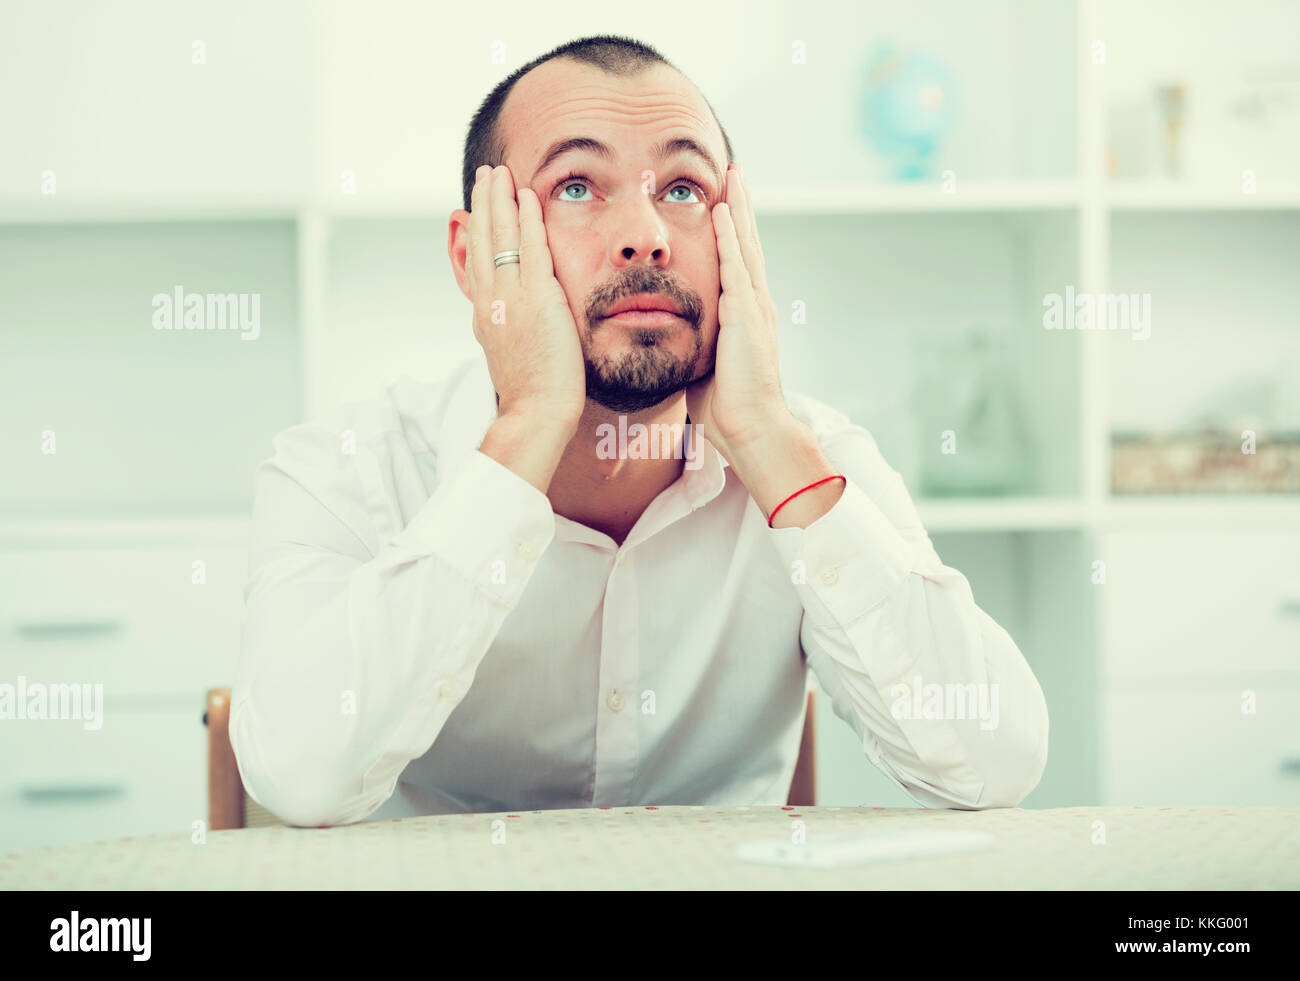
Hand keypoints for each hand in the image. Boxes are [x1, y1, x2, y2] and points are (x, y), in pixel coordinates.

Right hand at [466, 164, 585, 433]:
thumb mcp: (506, 355)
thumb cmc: (530, 395)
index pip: (475, 260)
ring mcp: (511, 298)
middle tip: (486, 173)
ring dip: (501, 199)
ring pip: (501, 237)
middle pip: (481, 239)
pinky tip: (529, 196)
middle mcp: (491, 300)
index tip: (475, 205)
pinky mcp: (538, 300)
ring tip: (501, 172)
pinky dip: (528, 219)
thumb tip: (499, 315)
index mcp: (483, 313)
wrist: (534, 413)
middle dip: (483, 203)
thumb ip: (502, 328)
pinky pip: (532, 249)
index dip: (474, 228)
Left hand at [685, 163, 788, 464]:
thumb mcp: (704, 362)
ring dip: (740, 208)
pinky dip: (730, 237)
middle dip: (742, 206)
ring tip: (733, 175)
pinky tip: (722, 211)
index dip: (733, 230)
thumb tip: (671, 335)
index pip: (738, 262)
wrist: (749, 428)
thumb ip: (694, 341)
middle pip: (747, 243)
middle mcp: (755, 304)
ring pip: (746, 245)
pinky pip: (736, 267)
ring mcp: (755, 307)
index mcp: (745, 315)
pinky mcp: (747, 316)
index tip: (724, 200)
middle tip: (735, 171)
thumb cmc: (724, 405)